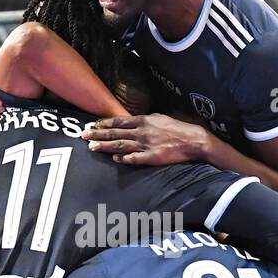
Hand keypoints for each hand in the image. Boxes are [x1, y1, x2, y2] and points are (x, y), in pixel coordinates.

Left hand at [80, 113, 209, 165]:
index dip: (104, 123)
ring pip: (121, 145)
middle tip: (84, 135)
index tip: (93, 124)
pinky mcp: (152, 157)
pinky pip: (135, 158)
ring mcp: (146, 145)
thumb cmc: (177, 128)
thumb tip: (132, 121)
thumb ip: (145, 120)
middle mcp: (142, 132)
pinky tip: (114, 159)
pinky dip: (124, 158)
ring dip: (105, 146)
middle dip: (98, 134)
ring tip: (92, 146)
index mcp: (144, 121)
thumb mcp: (159, 118)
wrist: (193, 140)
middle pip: (115, 133)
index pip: (119, 122)